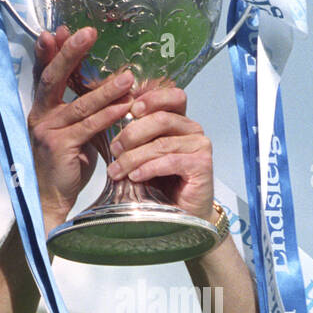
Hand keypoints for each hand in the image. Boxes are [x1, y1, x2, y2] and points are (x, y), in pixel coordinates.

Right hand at [29, 26, 134, 226]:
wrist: (53, 200)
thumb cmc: (67, 164)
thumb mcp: (73, 130)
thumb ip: (81, 108)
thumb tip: (109, 85)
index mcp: (41, 109)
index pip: (44, 73)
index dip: (51, 51)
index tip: (61, 28)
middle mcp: (39, 116)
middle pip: (53, 78)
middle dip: (70, 53)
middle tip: (88, 32)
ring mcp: (46, 131)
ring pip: (79, 104)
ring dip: (105, 88)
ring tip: (128, 76)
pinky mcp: (59, 147)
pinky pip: (88, 127)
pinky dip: (109, 115)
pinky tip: (126, 106)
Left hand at [105, 85, 213, 221]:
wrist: (182, 215)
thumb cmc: (162, 184)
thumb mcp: (144, 155)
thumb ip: (136, 137)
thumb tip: (110, 121)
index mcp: (180, 121)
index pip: (172, 97)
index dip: (150, 98)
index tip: (129, 109)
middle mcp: (193, 130)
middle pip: (161, 119)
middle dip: (132, 134)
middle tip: (114, 150)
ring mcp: (200, 146)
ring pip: (161, 144)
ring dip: (134, 157)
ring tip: (117, 170)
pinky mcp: (202, 165)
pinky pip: (170, 161)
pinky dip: (148, 169)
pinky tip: (135, 177)